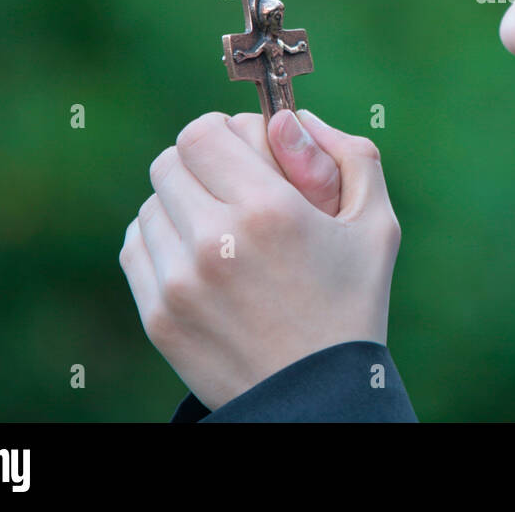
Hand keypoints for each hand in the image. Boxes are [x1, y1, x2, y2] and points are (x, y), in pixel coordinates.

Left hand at [119, 109, 400, 410]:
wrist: (317, 398)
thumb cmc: (352, 306)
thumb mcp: (376, 226)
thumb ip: (349, 155)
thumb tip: (297, 117)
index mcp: (270, 209)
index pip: (201, 133)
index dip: (219, 132)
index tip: (238, 147)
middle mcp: (216, 240)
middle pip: (169, 163)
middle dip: (199, 165)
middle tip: (228, 186)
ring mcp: (180, 281)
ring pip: (151, 205)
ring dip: (180, 204)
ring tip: (218, 228)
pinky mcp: (158, 315)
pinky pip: (138, 247)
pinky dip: (162, 241)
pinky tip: (197, 257)